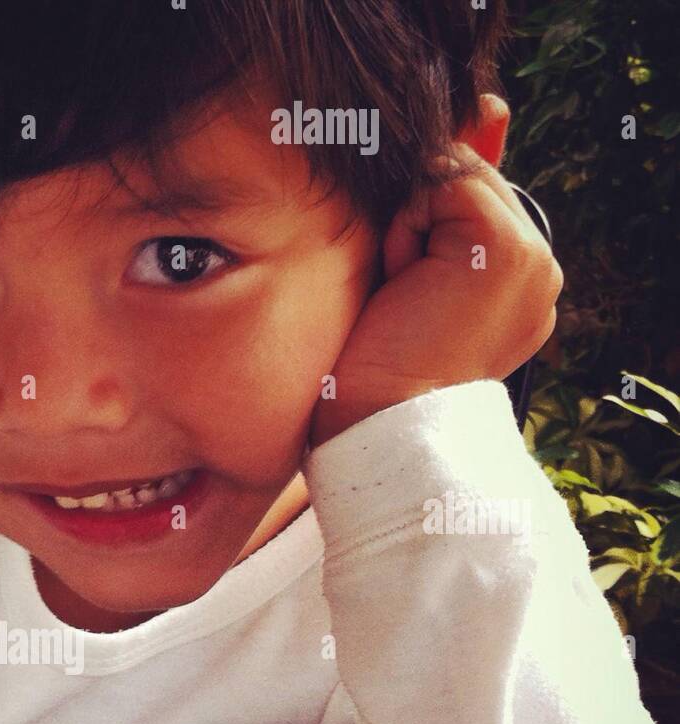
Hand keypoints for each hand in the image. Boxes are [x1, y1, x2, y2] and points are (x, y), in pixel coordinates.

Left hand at [309, 145, 562, 448]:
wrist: (379, 419)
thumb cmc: (378, 363)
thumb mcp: (411, 275)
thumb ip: (441, 207)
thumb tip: (483, 110)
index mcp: (520, 280)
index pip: (472, 202)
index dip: (422, 223)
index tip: (404, 288)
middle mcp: (540, 267)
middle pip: (466, 183)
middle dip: (417, 224)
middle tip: (403, 298)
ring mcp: (532, 257)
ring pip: (456, 180)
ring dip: (411, 228)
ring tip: (407, 294)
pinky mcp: (506, 248)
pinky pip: (445, 185)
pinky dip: (408, 227)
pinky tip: (406, 283)